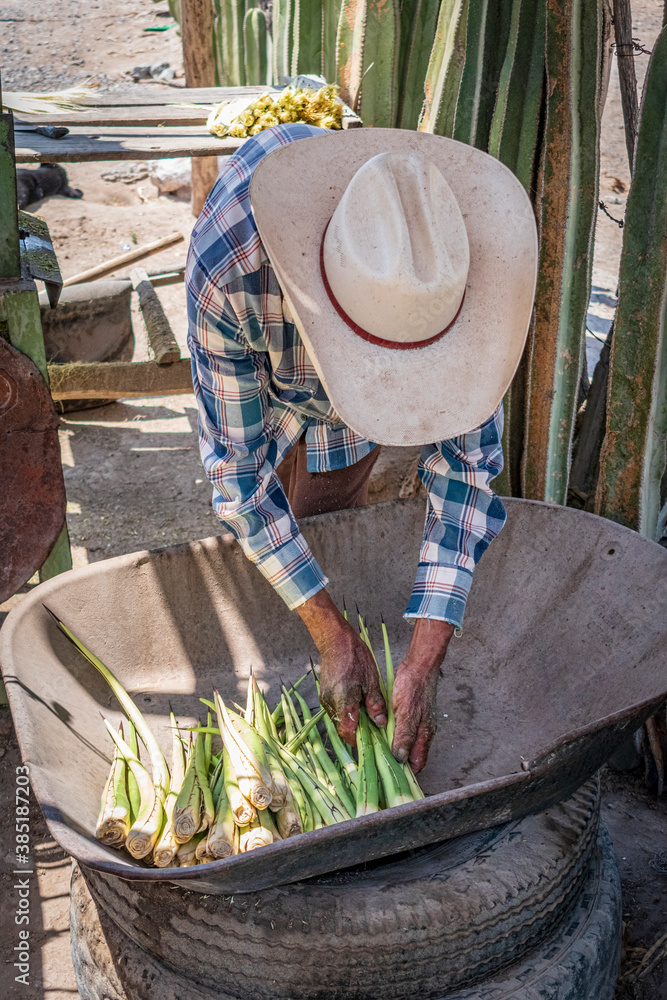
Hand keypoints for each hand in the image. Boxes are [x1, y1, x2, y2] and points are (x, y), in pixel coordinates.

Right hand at [296, 590, 386, 744]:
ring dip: (351, 722)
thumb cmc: (355, 656)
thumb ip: (375, 704)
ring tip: (367, 717)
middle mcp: (330, 704)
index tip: (373, 743)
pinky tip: (358, 705)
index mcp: (343, 702)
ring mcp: (325, 699)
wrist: (334, 639)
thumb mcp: (371, 680)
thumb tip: (380, 723)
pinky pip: (335, 710)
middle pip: (342, 728)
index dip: (360, 741)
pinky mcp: (324, 694)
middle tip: (374, 731)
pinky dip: (346, 712)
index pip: (348, 733)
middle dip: (357, 733)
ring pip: (339, 719)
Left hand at [391, 618, 453, 771]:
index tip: (389, 778)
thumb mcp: (406, 713)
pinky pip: (400, 730)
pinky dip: (390, 735)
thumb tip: (399, 759)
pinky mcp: (408, 714)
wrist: (418, 665)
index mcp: (425, 734)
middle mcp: (422, 731)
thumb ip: (404, 736)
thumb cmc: (414, 688)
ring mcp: (416, 723)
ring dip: (392, 748)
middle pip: (410, 755)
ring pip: (404, 743)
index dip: (406, 773)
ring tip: (375, 753)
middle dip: (397, 762)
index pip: (417, 763)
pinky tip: (379, 734)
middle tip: (377, 767)